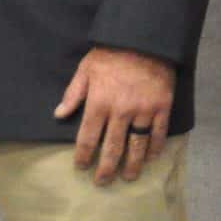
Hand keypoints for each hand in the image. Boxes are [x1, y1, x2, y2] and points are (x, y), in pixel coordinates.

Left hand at [54, 46, 176, 184]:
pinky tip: (151, 157)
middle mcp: (121, 111)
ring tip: (128, 177)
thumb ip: (73, 93)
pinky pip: (158, 132)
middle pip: (112, 147)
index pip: (88, 138)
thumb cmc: (111, 53)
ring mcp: (143, 110)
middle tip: (102, 182)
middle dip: (105, 168)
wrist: (145, 38)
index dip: (84, 156)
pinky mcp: (162, 106)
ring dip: (131, 164)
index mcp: (99, 102)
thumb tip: (59, 114)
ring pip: (136, 144)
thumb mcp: (86, 68)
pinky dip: (155, 147)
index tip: (82, 167)